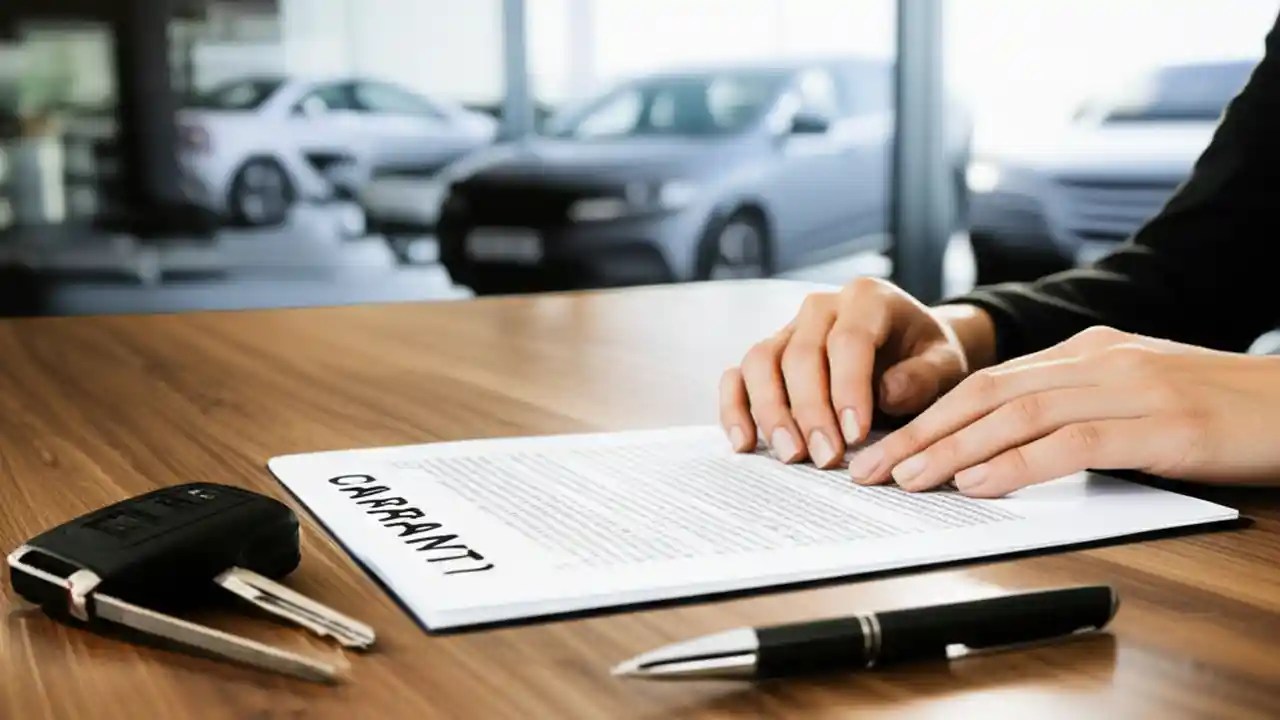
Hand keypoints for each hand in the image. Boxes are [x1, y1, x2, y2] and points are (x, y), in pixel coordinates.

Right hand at [719, 277, 996, 467]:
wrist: (909, 351)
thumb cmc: (926, 360)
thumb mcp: (944, 365)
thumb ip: (923, 378)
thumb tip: (886, 394)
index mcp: (866, 299)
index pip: (848, 340)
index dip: (848, 388)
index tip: (856, 435)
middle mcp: (819, 308)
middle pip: (800, 354)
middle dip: (811, 411)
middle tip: (826, 458)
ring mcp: (787, 330)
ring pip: (760, 362)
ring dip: (770, 412)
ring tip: (791, 454)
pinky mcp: (767, 356)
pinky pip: (738, 376)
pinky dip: (735, 408)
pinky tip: (745, 443)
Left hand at [853, 326, 1279, 496]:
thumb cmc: (1217, 409)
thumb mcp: (1134, 396)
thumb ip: (1076, 407)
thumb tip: (1005, 446)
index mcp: (1086, 352)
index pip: (988, 382)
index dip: (929, 416)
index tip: (885, 448)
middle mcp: (1097, 361)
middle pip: (986, 394)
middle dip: (921, 433)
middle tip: (871, 469)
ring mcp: (1128, 388)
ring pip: (1016, 413)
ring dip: (952, 449)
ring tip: (906, 478)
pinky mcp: (1159, 424)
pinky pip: (1071, 441)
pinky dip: (1017, 463)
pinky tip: (977, 483)